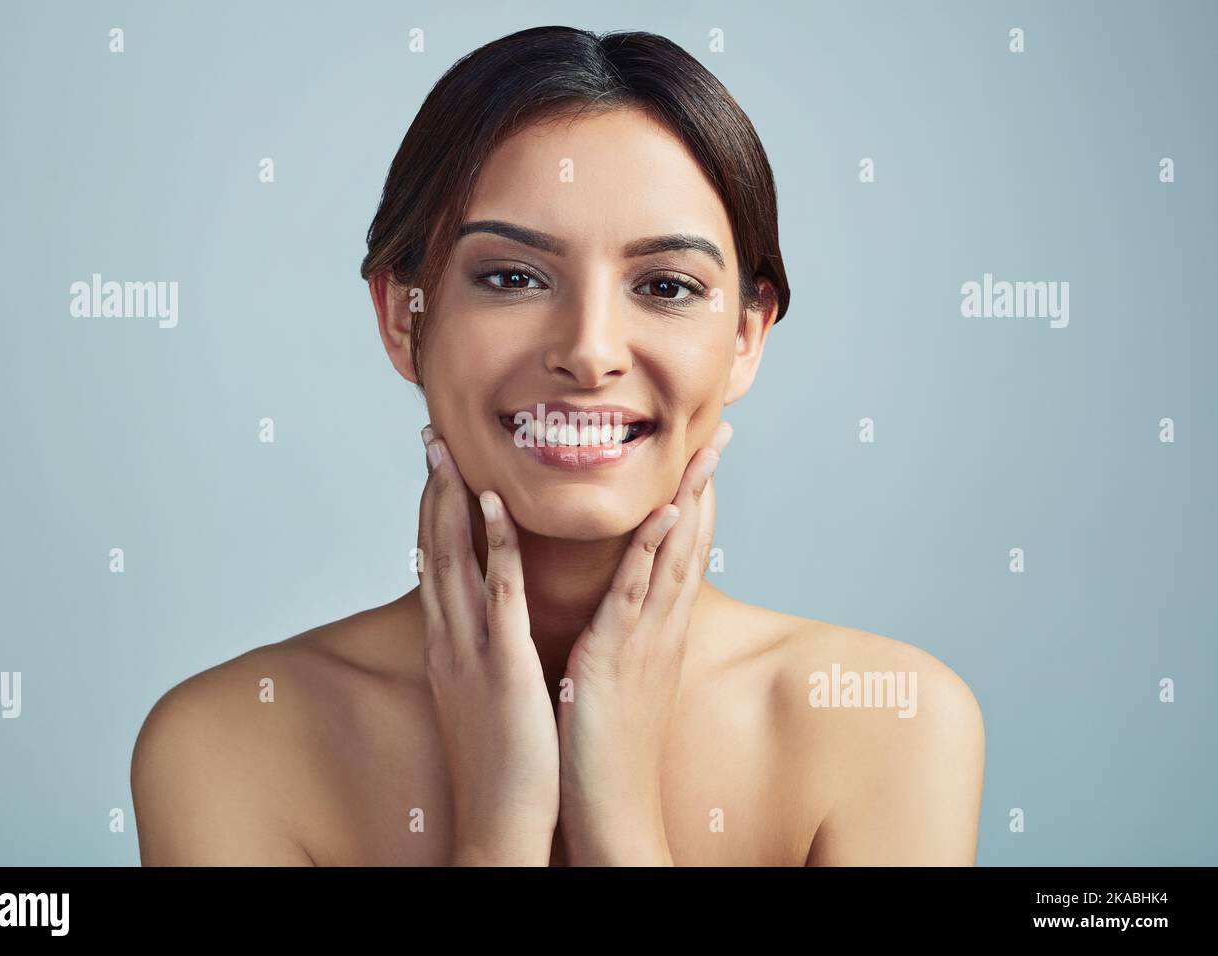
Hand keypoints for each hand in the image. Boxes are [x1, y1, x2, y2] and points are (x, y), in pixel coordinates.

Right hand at [417, 426, 559, 865]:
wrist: (498, 824)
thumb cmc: (500, 763)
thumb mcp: (480, 695)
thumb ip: (480, 653)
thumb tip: (486, 623)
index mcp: (449, 646)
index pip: (435, 565)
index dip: (433, 512)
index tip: (435, 467)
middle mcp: (451, 640)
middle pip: (434, 551)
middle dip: (431, 491)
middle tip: (429, 437)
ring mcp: (473, 650)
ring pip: (456, 561)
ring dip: (452, 501)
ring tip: (449, 450)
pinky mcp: (505, 665)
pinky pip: (499, 594)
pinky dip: (494, 545)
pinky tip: (493, 504)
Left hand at [555, 421, 730, 865]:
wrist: (613, 810)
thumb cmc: (608, 749)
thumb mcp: (620, 680)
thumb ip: (625, 641)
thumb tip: (622, 615)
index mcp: (656, 632)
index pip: (679, 555)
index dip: (693, 504)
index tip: (701, 459)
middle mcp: (660, 629)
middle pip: (689, 546)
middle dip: (704, 488)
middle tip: (720, 435)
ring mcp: (644, 640)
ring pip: (671, 558)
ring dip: (687, 501)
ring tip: (703, 451)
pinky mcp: (617, 656)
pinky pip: (637, 593)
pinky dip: (652, 550)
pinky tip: (664, 512)